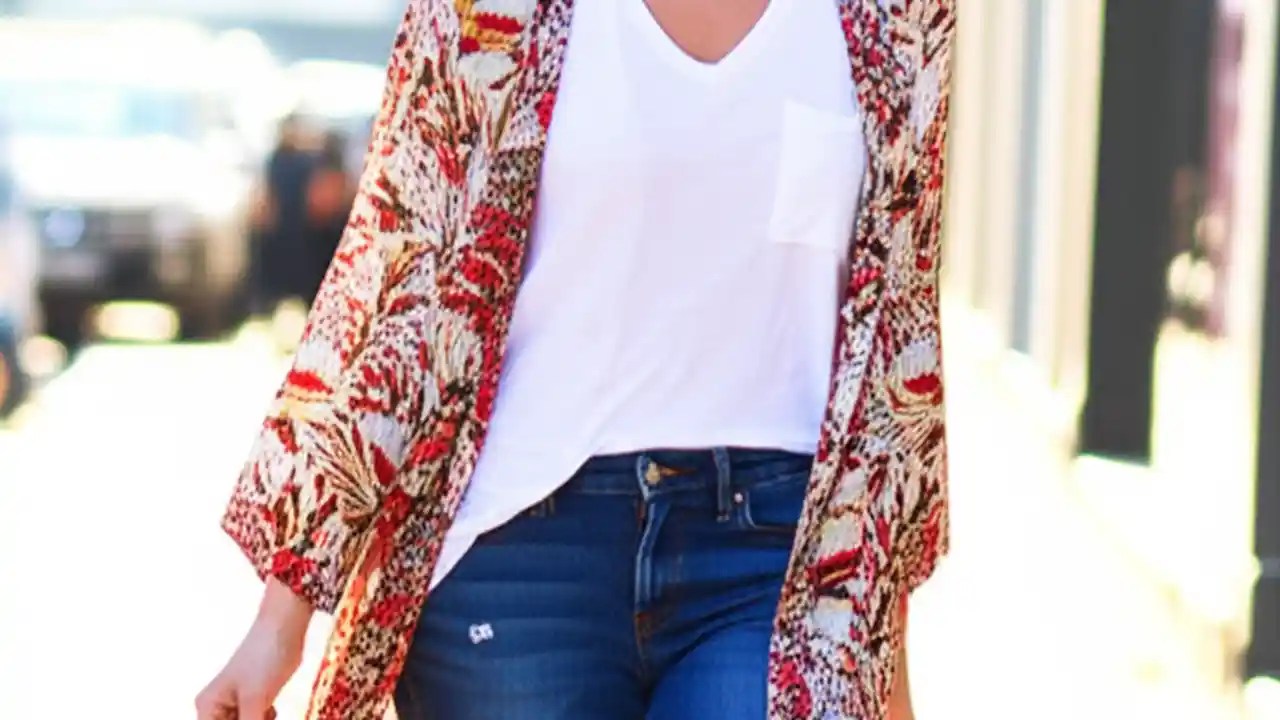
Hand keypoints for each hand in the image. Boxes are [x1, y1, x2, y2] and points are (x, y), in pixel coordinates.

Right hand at [196, 582, 310, 719]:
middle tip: (264, 713)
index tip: (255, 718)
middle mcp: (216, 708)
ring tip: (268, 708)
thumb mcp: (256, 702)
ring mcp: (236, 703)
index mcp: (207, 709)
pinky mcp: (255, 699)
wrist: (285, 626)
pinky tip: (272, 708)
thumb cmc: (265, 656)